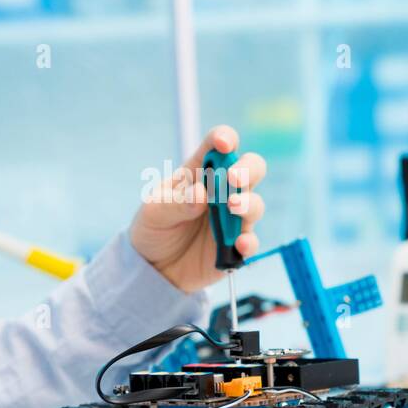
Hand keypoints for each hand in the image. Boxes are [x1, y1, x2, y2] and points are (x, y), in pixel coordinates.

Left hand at [129, 125, 266, 292]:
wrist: (153, 268)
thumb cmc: (154, 229)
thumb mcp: (154, 213)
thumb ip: (176, 202)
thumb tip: (201, 194)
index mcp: (200, 173)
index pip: (218, 147)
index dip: (225, 138)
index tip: (223, 143)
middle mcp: (222, 192)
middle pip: (250, 169)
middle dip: (247, 169)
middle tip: (234, 178)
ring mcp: (233, 219)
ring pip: (255, 204)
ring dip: (247, 203)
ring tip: (232, 207)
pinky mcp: (236, 246)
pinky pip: (251, 242)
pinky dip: (249, 242)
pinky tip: (239, 245)